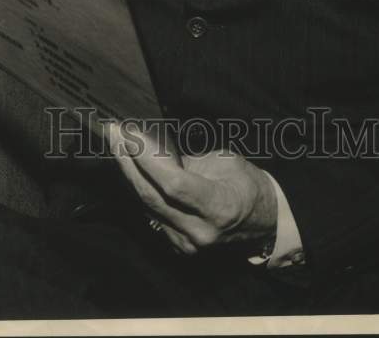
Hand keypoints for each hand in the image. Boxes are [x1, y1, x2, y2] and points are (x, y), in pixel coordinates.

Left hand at [106, 122, 276, 256]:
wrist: (263, 223)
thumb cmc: (248, 184)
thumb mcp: (226, 162)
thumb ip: (190, 161)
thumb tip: (154, 146)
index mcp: (218, 208)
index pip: (173, 184)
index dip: (148, 158)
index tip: (131, 133)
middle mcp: (198, 231)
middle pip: (152, 196)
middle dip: (128, 161)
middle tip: (114, 133)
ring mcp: (186, 243)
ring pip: (146, 205)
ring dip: (128, 173)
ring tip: (117, 144)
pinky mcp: (177, 245)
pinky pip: (151, 213)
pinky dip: (139, 188)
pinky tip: (129, 167)